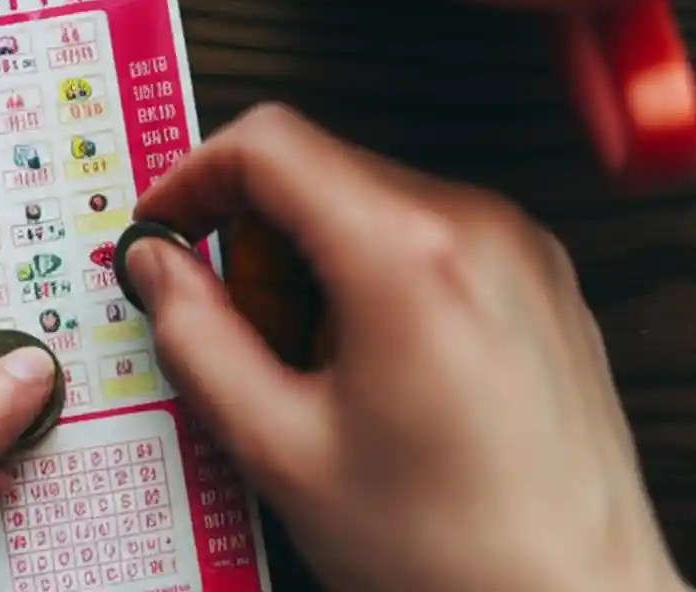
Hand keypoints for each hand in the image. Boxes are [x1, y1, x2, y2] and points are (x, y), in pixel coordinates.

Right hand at [124, 104, 688, 591]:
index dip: (193, 179)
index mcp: (412, 256)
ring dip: (311, 270)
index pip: (270, 143)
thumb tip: (159, 269)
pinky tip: (372, 375)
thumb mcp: (283, 449)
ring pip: (366, 206)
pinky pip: (422, 239)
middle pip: (318, 172)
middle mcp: (480, 229)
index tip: (166, 228)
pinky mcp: (536, 279)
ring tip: (319, 377)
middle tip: (248, 341)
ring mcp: (520, 250)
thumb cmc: (456, 551)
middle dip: (256, 247)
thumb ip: (197, 339)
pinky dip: (368, 282)